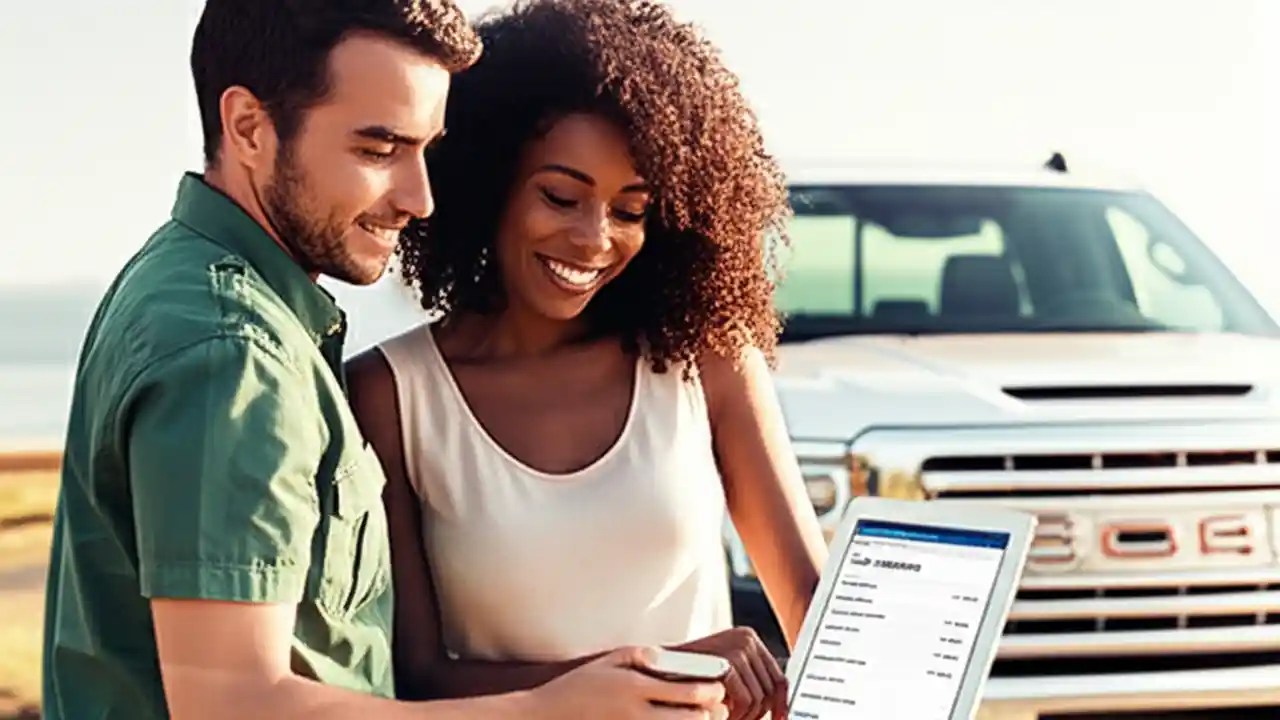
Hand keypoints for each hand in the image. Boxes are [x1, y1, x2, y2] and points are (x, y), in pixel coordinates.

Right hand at [526, 646, 727, 719]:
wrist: (545, 718)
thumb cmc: (578, 687)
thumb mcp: (608, 661)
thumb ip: (643, 655)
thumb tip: (675, 657)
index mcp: (635, 687)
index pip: (689, 692)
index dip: (712, 693)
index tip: (718, 690)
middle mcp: (636, 715)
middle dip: (711, 715)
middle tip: (719, 710)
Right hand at [674, 628, 786, 719]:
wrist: (654, 672)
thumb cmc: (686, 677)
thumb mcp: (723, 675)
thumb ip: (748, 683)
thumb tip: (780, 708)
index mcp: (748, 639)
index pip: (779, 678)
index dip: (782, 704)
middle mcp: (746, 638)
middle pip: (772, 689)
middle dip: (759, 714)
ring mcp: (738, 647)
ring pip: (760, 698)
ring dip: (745, 717)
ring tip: (727, 718)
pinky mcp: (727, 661)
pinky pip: (745, 700)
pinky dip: (735, 715)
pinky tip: (720, 716)